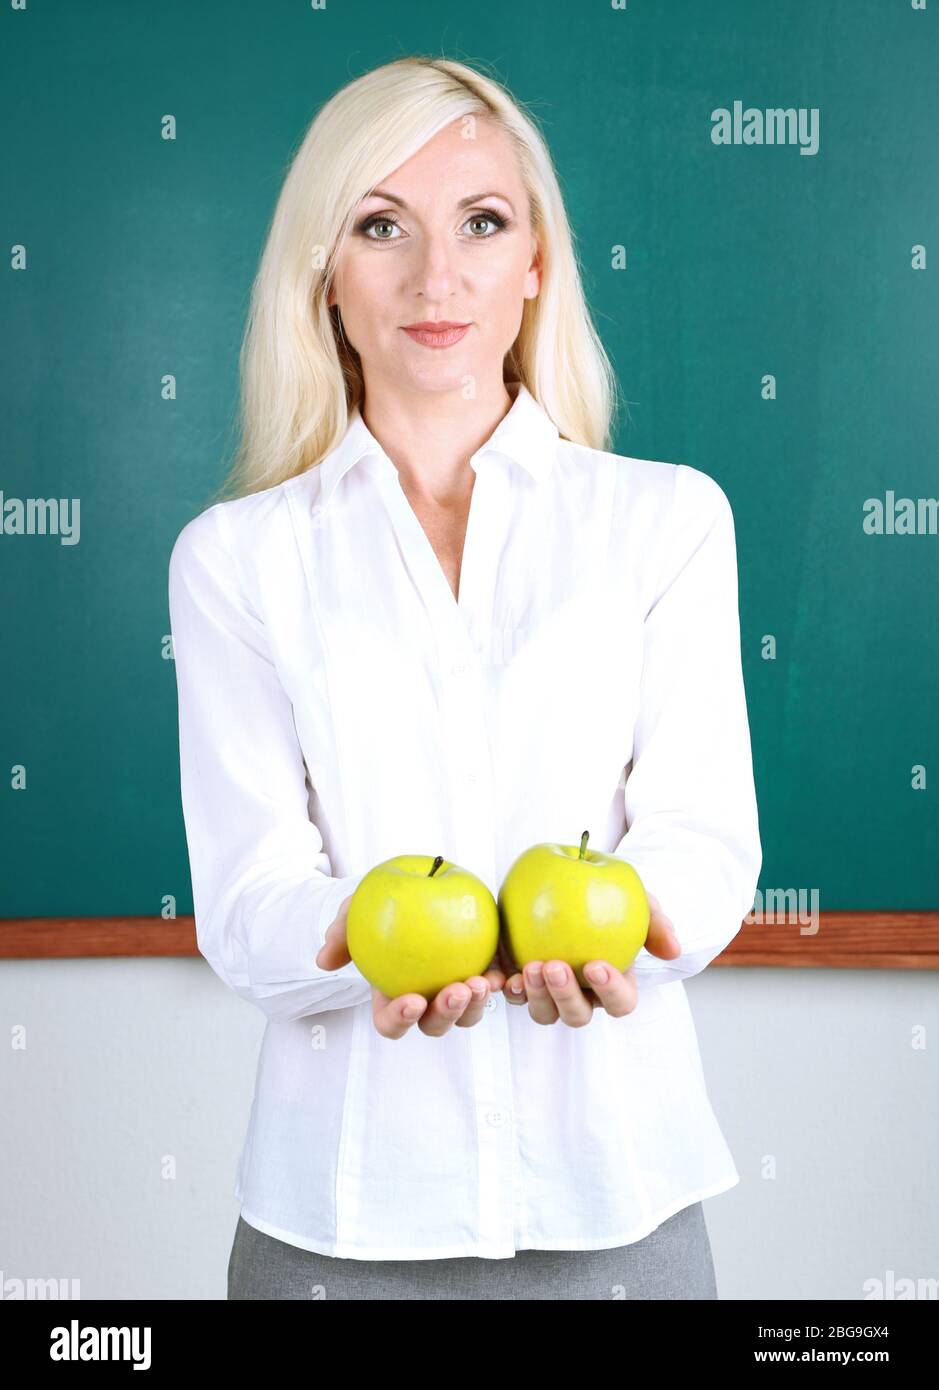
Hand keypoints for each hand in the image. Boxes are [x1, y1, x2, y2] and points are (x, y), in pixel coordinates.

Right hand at [315, 897, 508, 1038]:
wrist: (414, 893)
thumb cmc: (379, 909)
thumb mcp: (356, 913)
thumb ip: (341, 933)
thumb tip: (324, 959)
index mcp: (391, 998)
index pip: (392, 1022)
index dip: (401, 1019)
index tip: (412, 1000)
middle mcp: (424, 1003)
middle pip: (435, 1025)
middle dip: (446, 1015)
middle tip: (456, 990)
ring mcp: (454, 993)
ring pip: (467, 1014)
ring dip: (475, 1005)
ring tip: (481, 981)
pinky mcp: (480, 976)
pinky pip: (491, 988)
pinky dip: (498, 986)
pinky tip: (503, 972)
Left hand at [502, 892, 680, 1026]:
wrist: (569, 883)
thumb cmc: (610, 897)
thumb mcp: (638, 900)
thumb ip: (655, 921)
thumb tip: (672, 948)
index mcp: (614, 984)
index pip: (620, 1002)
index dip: (610, 991)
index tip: (596, 965)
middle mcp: (581, 995)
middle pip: (576, 1014)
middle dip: (565, 996)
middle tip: (554, 966)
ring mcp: (548, 992)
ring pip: (542, 1012)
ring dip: (535, 995)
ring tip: (529, 966)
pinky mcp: (519, 979)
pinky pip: (510, 993)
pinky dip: (502, 988)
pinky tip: (495, 975)